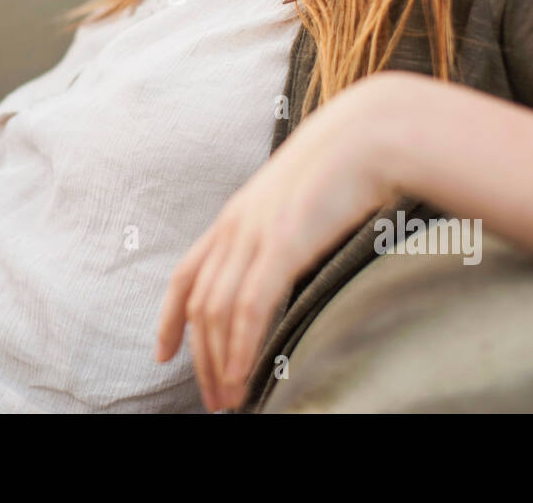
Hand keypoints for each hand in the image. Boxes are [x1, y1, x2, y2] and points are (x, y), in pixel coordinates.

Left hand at [153, 74, 403, 410]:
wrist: (370, 132)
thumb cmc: (347, 165)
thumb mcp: (301, 201)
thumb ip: (285, 232)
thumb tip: (290, 264)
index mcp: (236, 216)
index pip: (186, 274)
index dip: (169, 317)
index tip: (163, 353)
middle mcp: (235, 226)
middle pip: (200, 304)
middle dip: (199, 358)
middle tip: (212, 400)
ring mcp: (255, 233)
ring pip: (218, 312)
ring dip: (219, 363)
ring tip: (229, 400)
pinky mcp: (282, 242)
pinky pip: (249, 307)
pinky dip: (240, 348)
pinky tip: (242, 375)